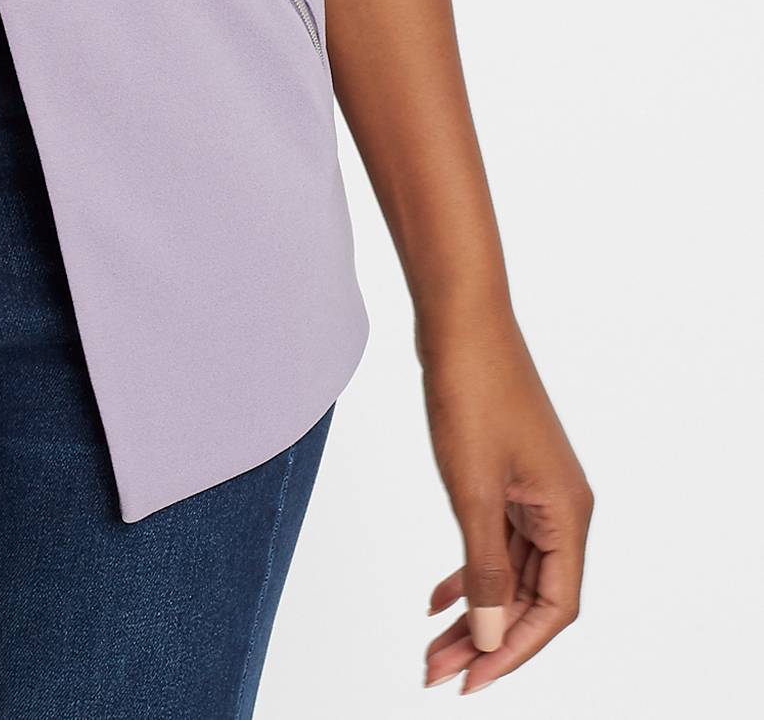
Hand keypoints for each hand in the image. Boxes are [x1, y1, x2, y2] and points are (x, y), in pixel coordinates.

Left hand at [419, 308, 591, 692]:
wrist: (460, 316)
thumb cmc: (471, 390)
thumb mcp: (472, 490)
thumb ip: (485, 567)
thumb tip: (488, 637)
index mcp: (567, 513)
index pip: (553, 609)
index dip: (513, 651)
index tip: (469, 681)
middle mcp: (560, 506)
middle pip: (531, 596)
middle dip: (485, 638)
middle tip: (435, 671)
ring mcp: (534, 488)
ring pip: (510, 571)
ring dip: (473, 609)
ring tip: (429, 646)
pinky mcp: (508, 473)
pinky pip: (496, 540)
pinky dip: (469, 569)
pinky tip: (436, 597)